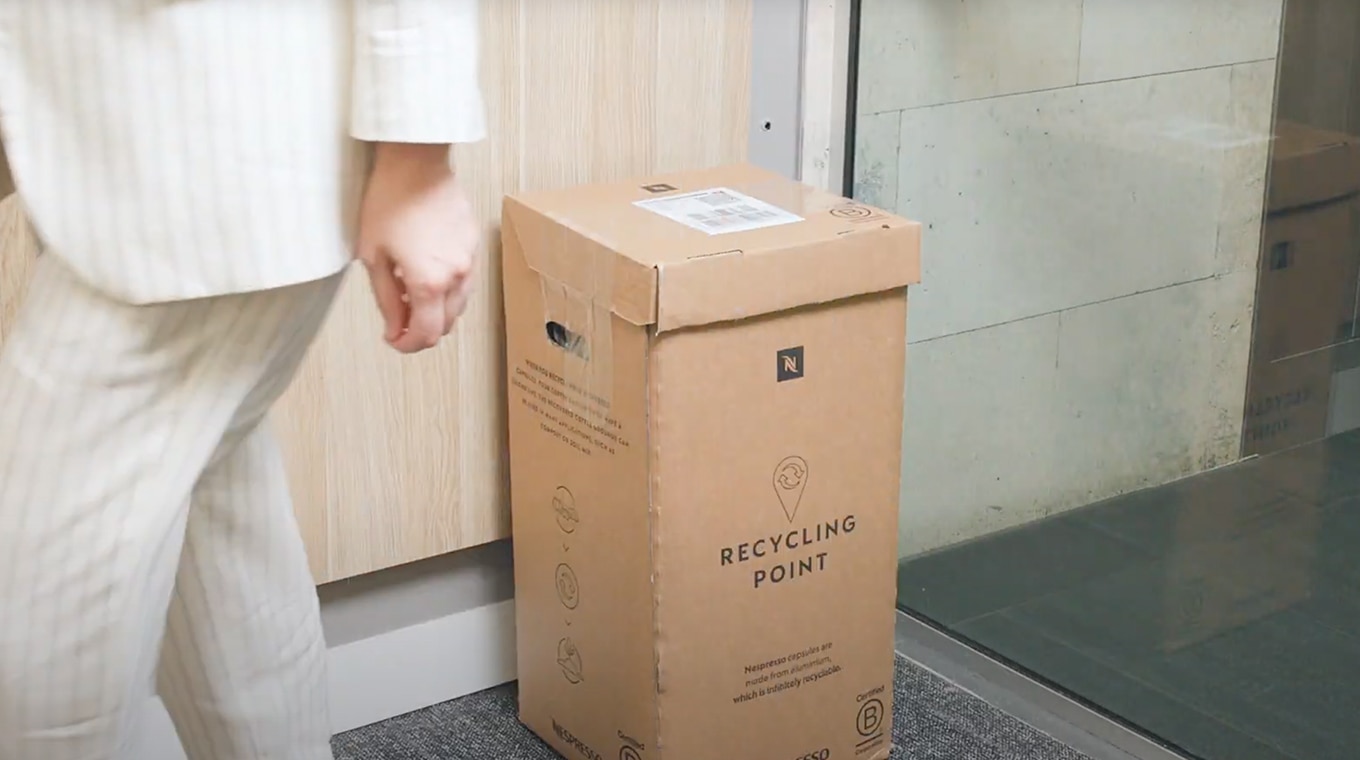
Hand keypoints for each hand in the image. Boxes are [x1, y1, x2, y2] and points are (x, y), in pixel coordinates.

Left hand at [357, 143, 479, 353]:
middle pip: (446, 324)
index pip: (426, 334)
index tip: (394, 339)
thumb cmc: (389, 201)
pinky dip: (447, 286)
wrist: (415, 163)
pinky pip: (464, 278)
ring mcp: (470, 259)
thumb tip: (394, 329)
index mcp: (429, 283)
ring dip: (437, 309)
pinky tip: (426, 270)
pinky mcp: (474, 243)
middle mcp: (456, 276)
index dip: (408, 345)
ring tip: (409, 291)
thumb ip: (386, 300)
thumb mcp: (374, 256)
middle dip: (422, 328)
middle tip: (398, 320)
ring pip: (459, 304)